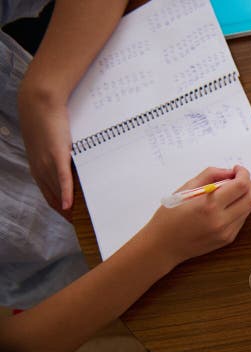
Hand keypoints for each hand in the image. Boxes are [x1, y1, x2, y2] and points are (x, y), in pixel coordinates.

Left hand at [18, 85, 74, 211]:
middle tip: (85, 225)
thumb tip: (74, 167)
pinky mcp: (57, 155)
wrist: (38, 102)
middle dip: (69, 214)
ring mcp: (47, 164)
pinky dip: (66, 194)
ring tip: (86, 219)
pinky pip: (62, 180)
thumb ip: (59, 157)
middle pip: (56, 199)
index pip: (50, 197)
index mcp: (38, 169)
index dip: (61, 211)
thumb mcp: (51, 143)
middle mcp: (40, 170)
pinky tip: (71, 206)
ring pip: (59, 192)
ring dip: (71, 208)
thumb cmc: (46, 120)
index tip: (74, 221)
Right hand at [138, 166, 250, 267]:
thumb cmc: (169, 216)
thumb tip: (229, 172)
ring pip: (248, 209)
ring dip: (244, 196)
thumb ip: (210, 176)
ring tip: (230, 191)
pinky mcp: (227, 239)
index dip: (243, 174)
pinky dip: (239, 208)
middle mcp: (221, 221)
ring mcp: (226, 232)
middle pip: (250, 198)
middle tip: (238, 178)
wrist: (163, 246)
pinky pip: (241, 220)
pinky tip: (226, 205)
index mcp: (209, 205)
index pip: (241, 186)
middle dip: (249, 184)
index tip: (238, 169)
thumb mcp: (185, 189)